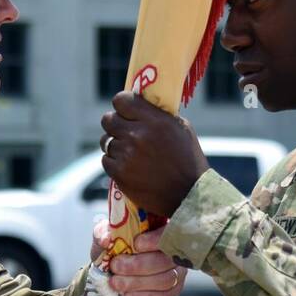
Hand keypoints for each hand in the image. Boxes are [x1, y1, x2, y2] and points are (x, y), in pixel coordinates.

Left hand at [91, 220, 187, 295]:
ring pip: (166, 280)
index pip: (167, 233)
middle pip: (165, 260)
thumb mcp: (106, 235)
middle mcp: (175, 250)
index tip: (136, 244)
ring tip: (116, 284)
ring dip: (139, 283)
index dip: (155, 240)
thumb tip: (106, 240)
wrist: (115, 268)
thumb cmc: (115, 246)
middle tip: (115, 267)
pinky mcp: (174, 289)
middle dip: (138, 265)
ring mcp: (178, 271)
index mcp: (162, 229)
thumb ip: (103, 233)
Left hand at [100, 91, 207, 216]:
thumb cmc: (189, 161)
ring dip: (115, 145)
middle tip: (123, 132)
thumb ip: (158, 116)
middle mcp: (138, 135)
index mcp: (154, 121)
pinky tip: (128, 167)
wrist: (189, 196)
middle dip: (114, 125)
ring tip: (129, 153)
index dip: (122, 105)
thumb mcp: (181, 129)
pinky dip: (114, 162)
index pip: (122, 100)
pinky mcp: (119, 173)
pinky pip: (106, 160)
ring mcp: (126, 155)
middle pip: (108, 120)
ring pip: (106, 141)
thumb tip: (140, 108)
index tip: (126, 111)